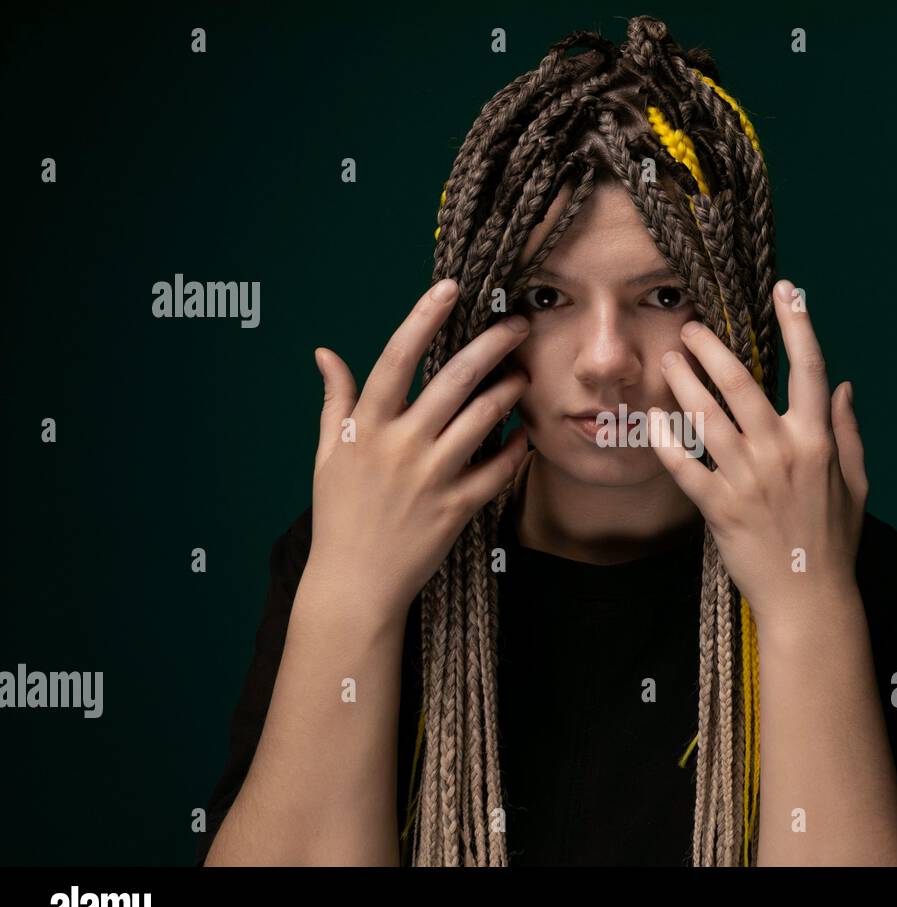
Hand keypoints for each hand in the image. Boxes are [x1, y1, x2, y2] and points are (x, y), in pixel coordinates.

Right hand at [308, 279, 531, 624]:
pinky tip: (525, 437)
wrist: (355, 583)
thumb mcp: (328, 453)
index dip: (423, 318)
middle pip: (454, 380)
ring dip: (510, 392)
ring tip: (524, 376)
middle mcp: (400, 446)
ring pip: (483, 420)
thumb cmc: (341, 513)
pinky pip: (497, 471)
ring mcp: (430, 477)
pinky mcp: (456, 509)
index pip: (396, 358)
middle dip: (492, 345)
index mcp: (366, 426)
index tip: (450, 287)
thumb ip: (336, 400)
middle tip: (519, 323)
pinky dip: (516, 452)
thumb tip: (326, 353)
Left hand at [648, 279, 868, 631]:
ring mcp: (747, 479)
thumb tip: (844, 386)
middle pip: (741, 384)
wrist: (810, 596)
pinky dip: (666, 440)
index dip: (798, 324)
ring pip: (706, 417)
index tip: (785, 289)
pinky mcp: (719, 507)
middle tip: (690, 326)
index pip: (809, 369)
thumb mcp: (856, 483)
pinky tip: (651, 418)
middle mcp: (781, 452)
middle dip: (712, 348)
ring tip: (667, 359)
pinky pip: (685, 466)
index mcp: (817, 441)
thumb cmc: (834, 540)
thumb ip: (848, 431)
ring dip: (683, 382)